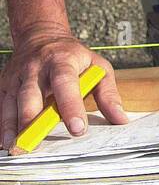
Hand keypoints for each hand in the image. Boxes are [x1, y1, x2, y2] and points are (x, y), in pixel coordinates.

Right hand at [1, 33, 127, 153]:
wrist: (41, 36)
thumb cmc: (73, 57)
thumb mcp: (97, 67)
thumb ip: (108, 94)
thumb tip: (121, 119)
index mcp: (62, 61)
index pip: (66, 83)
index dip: (71, 106)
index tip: (78, 128)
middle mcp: (37, 68)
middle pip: (31, 94)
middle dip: (32, 119)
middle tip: (36, 144)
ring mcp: (18, 76)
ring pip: (12, 102)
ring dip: (12, 126)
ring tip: (16, 147)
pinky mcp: (6, 85)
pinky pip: (2, 106)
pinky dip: (2, 124)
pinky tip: (5, 141)